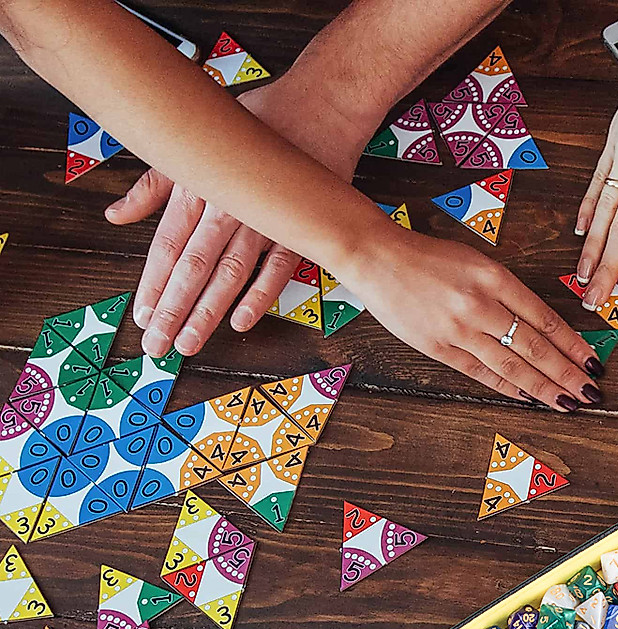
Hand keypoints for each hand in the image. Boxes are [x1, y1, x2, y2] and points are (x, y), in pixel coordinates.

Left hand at [106, 74, 362, 356]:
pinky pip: (278, 268)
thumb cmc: (256, 125)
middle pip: (192, 267)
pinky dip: (259, 295)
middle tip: (156, 346)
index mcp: (198, 188)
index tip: (141, 316)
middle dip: (172, 309)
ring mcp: (263, 220)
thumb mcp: (193, 146)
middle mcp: (226, 207)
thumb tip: (114, 216)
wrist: (319, 109)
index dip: (151, 284)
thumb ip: (153, 187)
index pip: (166, 246)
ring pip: (229, 273)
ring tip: (188, 343)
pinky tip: (241, 322)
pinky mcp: (298, 229)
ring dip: (207, 311)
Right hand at [344, 226, 602, 410]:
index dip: (573, 344)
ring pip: (511, 365)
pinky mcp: (438, 347)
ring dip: (544, 387)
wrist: (377, 258)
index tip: (594, 361)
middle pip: (534, 346)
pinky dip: (507, 387)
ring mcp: (458, 329)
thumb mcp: (476, 262)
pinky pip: (481, 373)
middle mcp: (480, 304)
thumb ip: (508, 292)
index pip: (544, 318)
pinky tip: (529, 397)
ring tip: (568, 402)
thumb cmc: (429, 258)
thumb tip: (543, 329)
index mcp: (494, 277)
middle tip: (592, 392)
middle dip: (567, 373)